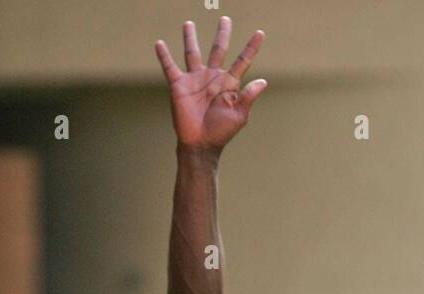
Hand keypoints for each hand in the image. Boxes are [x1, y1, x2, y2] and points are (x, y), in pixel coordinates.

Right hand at [155, 16, 266, 152]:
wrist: (200, 144)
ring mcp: (195, 79)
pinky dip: (164, 55)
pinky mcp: (179, 85)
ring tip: (188, 23)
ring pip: (192, 53)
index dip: (251, 47)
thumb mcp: (239, 115)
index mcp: (229, 83)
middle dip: (222, 34)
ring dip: (190, 37)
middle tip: (225, 19)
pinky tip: (159, 44)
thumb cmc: (221, 132)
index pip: (242, 60)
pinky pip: (169, 66)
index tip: (260, 33)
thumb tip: (264, 81)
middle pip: (218, 49)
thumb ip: (248, 96)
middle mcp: (213, 77)